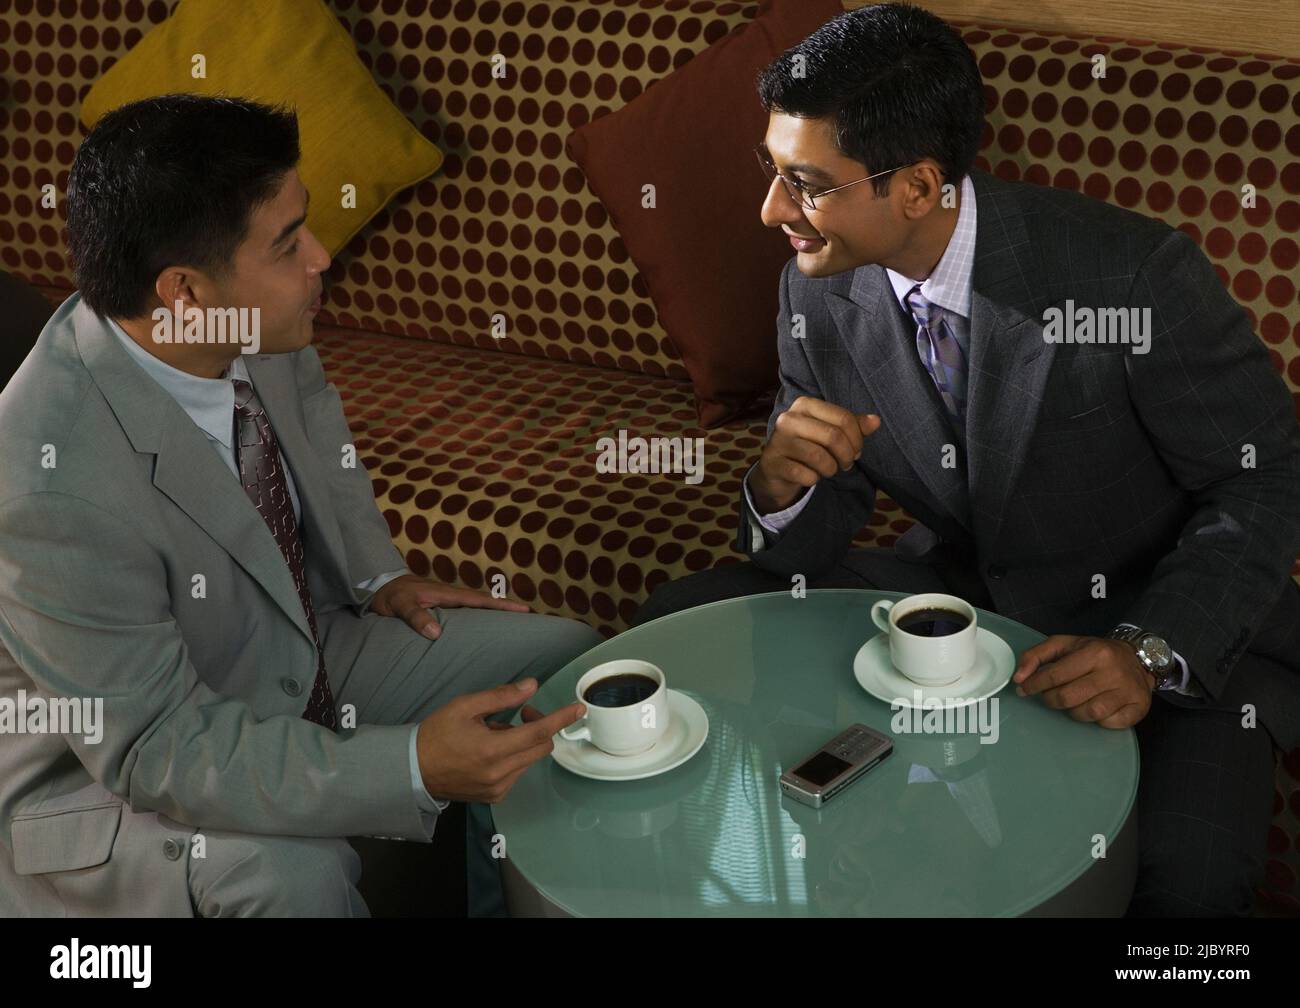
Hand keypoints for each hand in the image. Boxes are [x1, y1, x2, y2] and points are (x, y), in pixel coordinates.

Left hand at [369, 574, 529, 639]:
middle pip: (486, 604)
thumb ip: (416, 617)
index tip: (525, 609)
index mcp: (448, 594)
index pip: (481, 600)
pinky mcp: (443, 608)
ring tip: (515, 628)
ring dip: (496, 615)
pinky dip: (480, 619)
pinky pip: (467, 614)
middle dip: (508, 610)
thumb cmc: (391, 595)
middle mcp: (453, 597)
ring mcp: (449, 602)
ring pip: (478, 609)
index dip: (503, 605)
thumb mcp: (401, 605)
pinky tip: (486, 630)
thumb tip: (436, 633)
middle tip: (531, 619)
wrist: (379, 586)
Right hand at [416, 678, 584, 802]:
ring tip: (494, 735)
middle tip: (520, 713)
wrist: (413, 770)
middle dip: (538, 726)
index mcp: (492, 749)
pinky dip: (513, 758)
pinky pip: (517, 773)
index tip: (578, 709)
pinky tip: (490, 752)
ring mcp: (498, 789)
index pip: (538, 732)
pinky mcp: (494, 797)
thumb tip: (532, 686)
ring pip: (529, 760)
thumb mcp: (465, 706)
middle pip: (540, 747)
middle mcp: (499, 773)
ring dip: (523, 743)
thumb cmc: (437, 734)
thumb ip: (501, 696)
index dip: (560, 719)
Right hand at [749, 396, 879, 512]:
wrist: (776, 468)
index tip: (856, 451)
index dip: (857, 438)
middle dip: (847, 455)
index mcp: (805, 404)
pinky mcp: (773, 463)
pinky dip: (814, 480)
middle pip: (833, 437)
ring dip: (831, 469)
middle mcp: (788, 418)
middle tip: (846, 464)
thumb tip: (876, 421)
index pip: (843, 418)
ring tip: (828, 469)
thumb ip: (853, 425)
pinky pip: (806, 476)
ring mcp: (778, 441)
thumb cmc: (808, 445)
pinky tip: (810, 476)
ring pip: (820, 458)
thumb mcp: (830, 431)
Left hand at [1012, 634, 1154, 728]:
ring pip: (1087, 714)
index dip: (1034, 685)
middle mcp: (1112, 672)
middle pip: (1068, 697)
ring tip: (1073, 701)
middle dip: (1050, 699)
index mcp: (1095, 653)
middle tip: (1048, 696)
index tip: (1024, 689)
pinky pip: (1108, 724)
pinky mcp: (1138, 708)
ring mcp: (1127, 692)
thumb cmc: (1096, 652)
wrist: (1138, 658)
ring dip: (1073, 711)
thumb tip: (1018, 677)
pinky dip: (1097, 721)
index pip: (1055, 675)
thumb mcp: (1065, 644)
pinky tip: (1094, 707)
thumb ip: (1036, 655)